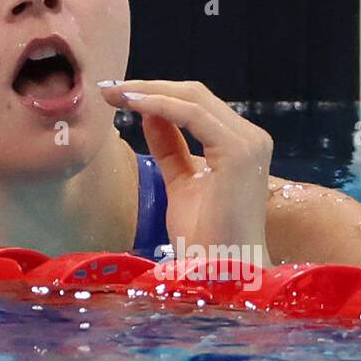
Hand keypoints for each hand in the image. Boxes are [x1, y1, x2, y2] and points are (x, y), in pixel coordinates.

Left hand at [99, 79, 271, 263]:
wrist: (221, 273)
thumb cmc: (204, 238)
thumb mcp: (180, 182)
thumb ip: (169, 146)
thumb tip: (147, 114)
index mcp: (239, 145)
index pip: (196, 105)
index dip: (156, 94)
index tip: (118, 95)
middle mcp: (250, 138)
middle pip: (194, 95)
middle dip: (148, 87)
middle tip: (109, 90)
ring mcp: (248, 143)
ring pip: (193, 98)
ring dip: (149, 91)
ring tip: (115, 94)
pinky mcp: (239, 151)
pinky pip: (193, 115)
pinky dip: (160, 105)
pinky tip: (133, 105)